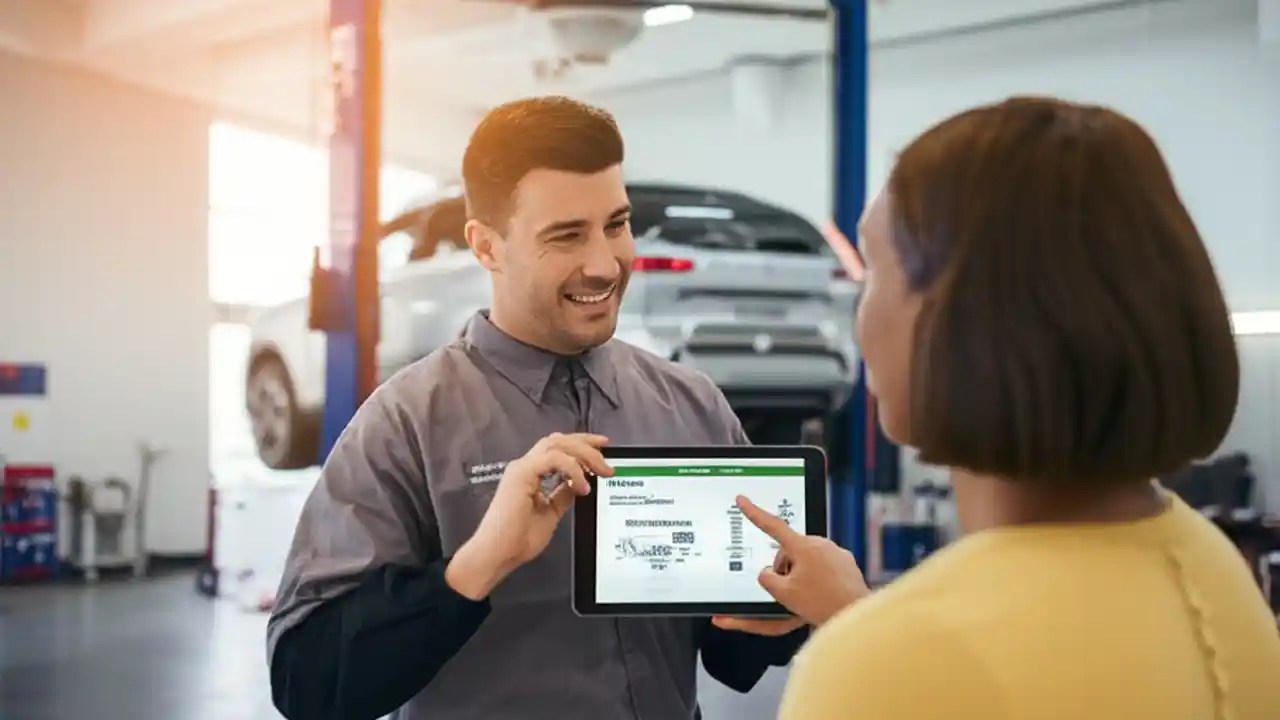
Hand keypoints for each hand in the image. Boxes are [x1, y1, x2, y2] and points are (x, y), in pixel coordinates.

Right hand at [446, 432, 611, 599]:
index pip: (557, 449)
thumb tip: (578, 484)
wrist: (498, 553)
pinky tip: (581, 486)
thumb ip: (563, 494)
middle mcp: (525, 466)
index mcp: (531, 474)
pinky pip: (554, 459)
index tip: (602, 451)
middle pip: (559, 441)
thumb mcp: (551, 513)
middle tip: (606, 456)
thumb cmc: (517, 539)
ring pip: (557, 444)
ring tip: (600, 470)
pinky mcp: (521, 474)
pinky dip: (572, 469)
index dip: (581, 445)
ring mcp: (522, 468)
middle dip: (586, 444)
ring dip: (583, 454)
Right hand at [715, 495, 868, 630]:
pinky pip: (824, 564)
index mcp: (803, 547)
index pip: (772, 526)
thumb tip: (765, 573)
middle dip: (786, 567)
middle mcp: (821, 544)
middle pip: (790, 550)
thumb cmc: (822, 604)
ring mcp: (835, 552)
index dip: (754, 512)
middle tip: (790, 590)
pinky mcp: (846, 562)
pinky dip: (819, 576)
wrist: (854, 614)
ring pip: (807, 558)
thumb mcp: (783, 594)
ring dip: (802, 573)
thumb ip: (767, 579)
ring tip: (809, 595)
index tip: (742, 500)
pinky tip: (822, 593)